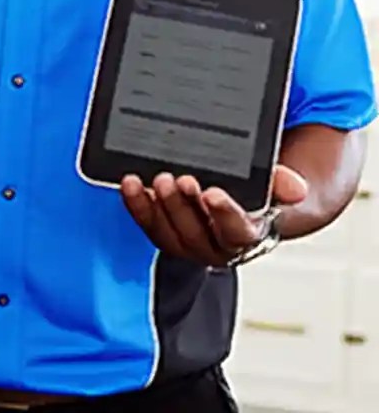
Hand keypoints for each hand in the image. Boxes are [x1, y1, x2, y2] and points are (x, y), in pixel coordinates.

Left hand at [120, 165, 308, 266]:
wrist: (231, 207)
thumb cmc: (249, 198)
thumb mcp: (267, 189)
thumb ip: (280, 185)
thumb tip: (297, 190)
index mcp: (244, 238)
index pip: (236, 232)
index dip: (224, 213)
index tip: (213, 193)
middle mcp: (213, 248)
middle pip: (196, 232)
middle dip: (185, 205)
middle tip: (178, 179)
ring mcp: (185, 244)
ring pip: (169, 232)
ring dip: (160, 206)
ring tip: (158, 179)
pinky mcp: (162, 234)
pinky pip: (146, 224)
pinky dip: (137, 204)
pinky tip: (130, 184)